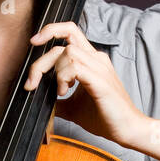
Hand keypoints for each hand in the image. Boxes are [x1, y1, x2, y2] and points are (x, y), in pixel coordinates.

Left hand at [25, 21, 146, 148]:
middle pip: (63, 42)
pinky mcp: (100, 80)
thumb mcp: (72, 108)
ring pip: (67, 52)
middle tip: (31, 83)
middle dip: (40, 62)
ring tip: (59, 91)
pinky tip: (64, 92)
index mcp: (91, 60)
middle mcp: (96, 58)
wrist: (127, 129)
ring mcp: (99, 67)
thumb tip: (39, 100)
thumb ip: (57, 100)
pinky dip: (63, 78)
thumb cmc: (105, 118)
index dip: (51, 30)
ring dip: (54, 71)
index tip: (34, 42)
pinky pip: (75, 67)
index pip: (70, 32)